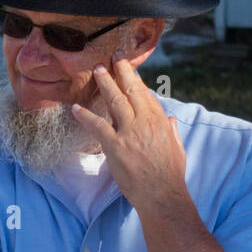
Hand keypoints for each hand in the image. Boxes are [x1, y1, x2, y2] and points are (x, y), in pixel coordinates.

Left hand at [71, 54, 187, 209]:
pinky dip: (85, 116)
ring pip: (115, 101)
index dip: (136, 80)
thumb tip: (170, 119)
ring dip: (104, 84)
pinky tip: (75, 109)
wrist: (162, 194)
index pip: (146, 94)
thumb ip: (171, 130)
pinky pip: (97, 126)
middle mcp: (145, 121)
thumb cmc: (170, 174)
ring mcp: (129, 132)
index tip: (128, 69)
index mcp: (160, 120)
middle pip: (131, 90)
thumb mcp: (177, 147)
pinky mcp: (115, 146)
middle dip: (121, 72)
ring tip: (96, 70)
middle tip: (113, 58)